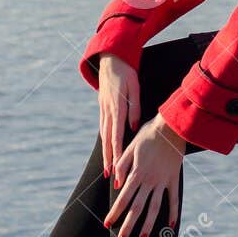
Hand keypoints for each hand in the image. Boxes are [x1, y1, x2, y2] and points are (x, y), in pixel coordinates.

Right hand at [97, 54, 140, 177]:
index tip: (117, 168)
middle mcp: (108, 111)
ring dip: (105, 152)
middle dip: (109, 160)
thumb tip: (134, 128)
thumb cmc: (126, 72)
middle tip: (110, 177)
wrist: (110, 59)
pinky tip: (107, 149)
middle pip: (108, 140)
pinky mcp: (102, 107)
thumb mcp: (134, 88)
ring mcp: (103, 109)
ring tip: (108, 168)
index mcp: (117, 107)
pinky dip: (104, 140)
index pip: (116, 135)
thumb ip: (135, 108)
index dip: (116, 153)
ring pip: (104, 135)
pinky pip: (103, 127)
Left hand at [104, 114, 186, 236]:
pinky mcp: (173, 179)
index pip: (123, 198)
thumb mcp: (130, 147)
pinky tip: (169, 226)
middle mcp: (150, 181)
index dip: (115, 212)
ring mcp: (163, 181)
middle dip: (128, 225)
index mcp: (137, 173)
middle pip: (137, 207)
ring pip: (154, 207)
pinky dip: (172, 213)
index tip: (107, 224)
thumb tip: (115, 184)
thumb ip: (122, 165)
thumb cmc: (148, 134)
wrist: (172, 126)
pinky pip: (173, 199)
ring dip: (147, 224)